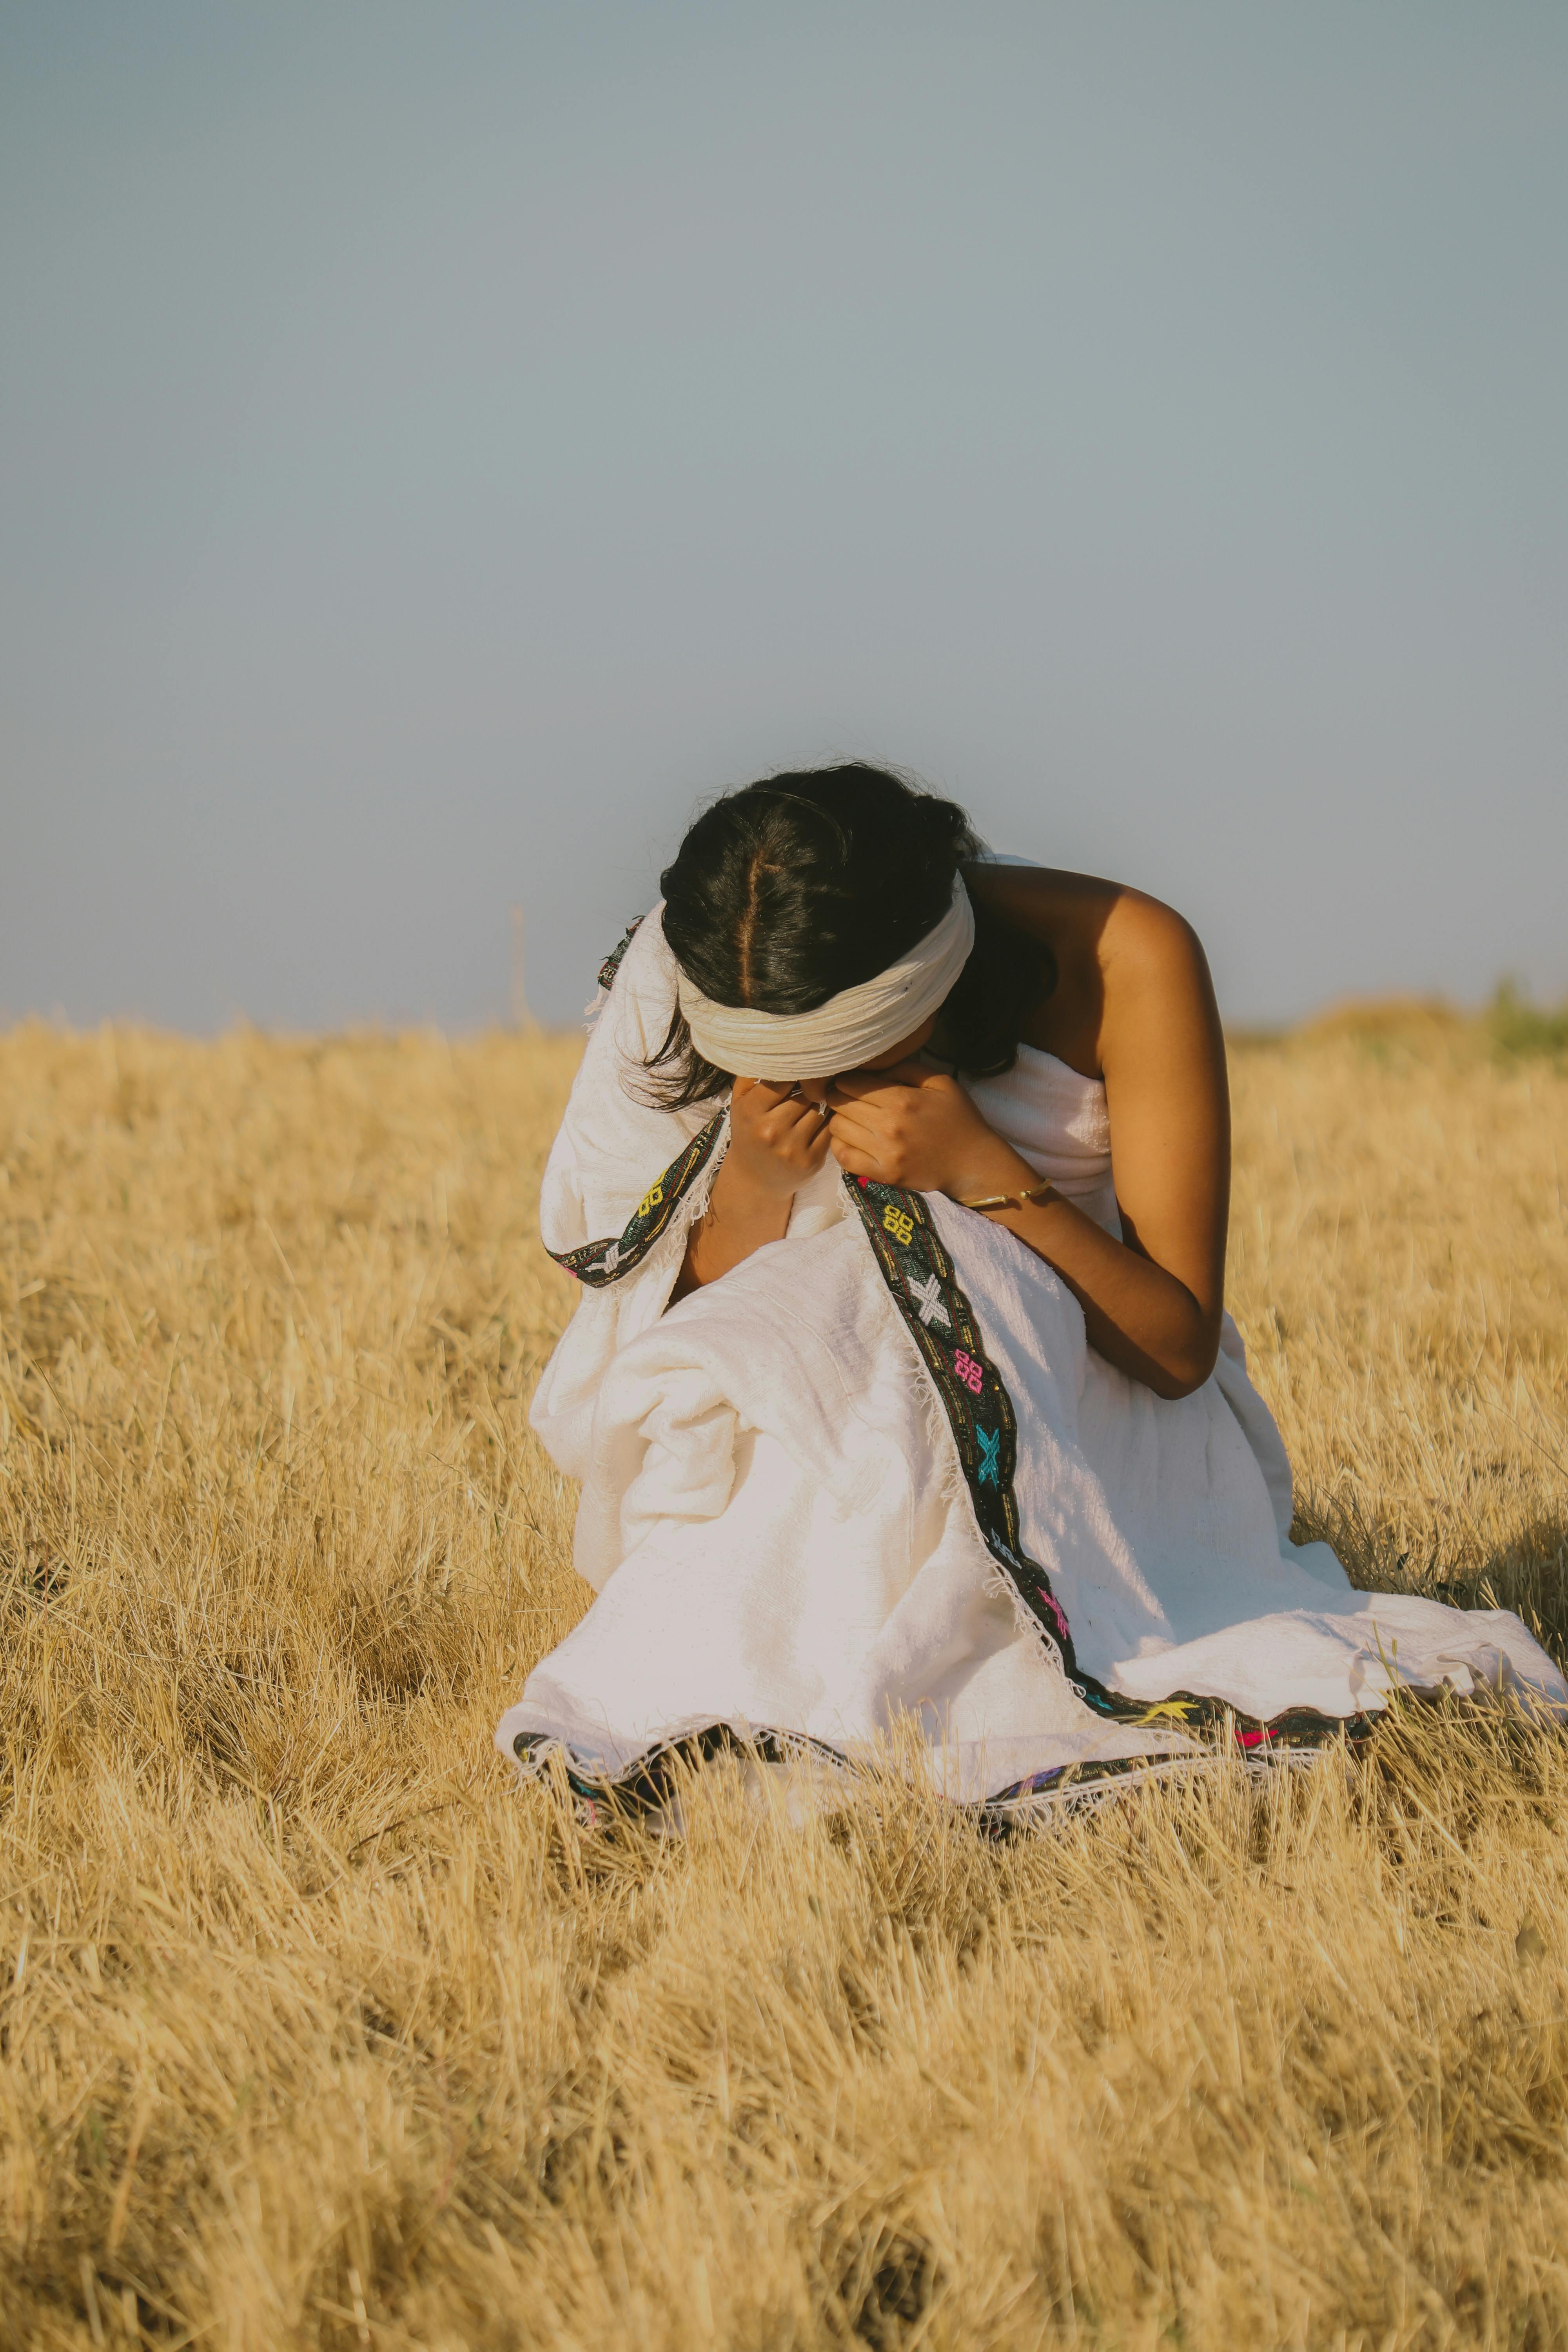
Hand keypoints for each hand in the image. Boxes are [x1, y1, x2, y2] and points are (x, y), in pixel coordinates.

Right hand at [725, 1074, 835, 1201]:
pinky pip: (830, 1128)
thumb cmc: (749, 1132)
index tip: (801, 1064)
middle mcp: (771, 1131)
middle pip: (806, 1093)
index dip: (796, 1069)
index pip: (783, 1077)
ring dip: (823, 1101)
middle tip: (815, 1079)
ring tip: (818, 1097)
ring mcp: (792, 1148)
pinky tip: (823, 1116)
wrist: (754, 1180)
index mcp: (751, 1111)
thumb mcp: (739, 1103)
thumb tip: (774, 1046)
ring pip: (821, 1109)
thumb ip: (752, 1073)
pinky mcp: (812, 1161)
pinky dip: (829, 1120)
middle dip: (811, 1085)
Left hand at [824, 1061, 1022, 1196]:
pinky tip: (851, 1140)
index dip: (846, 1078)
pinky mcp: (883, 1174)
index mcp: (902, 1100)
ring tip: (851, 1118)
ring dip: (840, 1120)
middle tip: (847, 1097)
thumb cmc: (958, 1119)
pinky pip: (844, 1158)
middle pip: (839, 1103)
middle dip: (838, 1096)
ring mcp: (885, 1153)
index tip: (851, 1081)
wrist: (973, 1163)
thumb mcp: (941, 1082)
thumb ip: (906, 1068)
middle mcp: (889, 1126)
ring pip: (837, 1129)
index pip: (851, 1082)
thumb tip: (873, 1066)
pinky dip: (840, 1146)